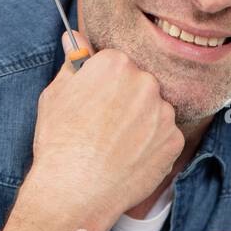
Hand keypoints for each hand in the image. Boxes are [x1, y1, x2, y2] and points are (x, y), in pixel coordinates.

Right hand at [19, 31, 184, 230]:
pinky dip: (151, 147)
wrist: (76, 190)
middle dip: (127, 101)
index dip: (104, 85)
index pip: (117, 63)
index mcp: (115, 62)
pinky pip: (165, 137)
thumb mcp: (56, 95)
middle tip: (105, 127)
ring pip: (155, 111)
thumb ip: (72, 64)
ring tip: (116, 146)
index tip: (95, 103)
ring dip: (142, 124)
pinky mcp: (174, 141)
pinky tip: (129, 159)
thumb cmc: (60, 142)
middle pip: (140, 84)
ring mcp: (163, 112)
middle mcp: (145, 81)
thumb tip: (74, 39)